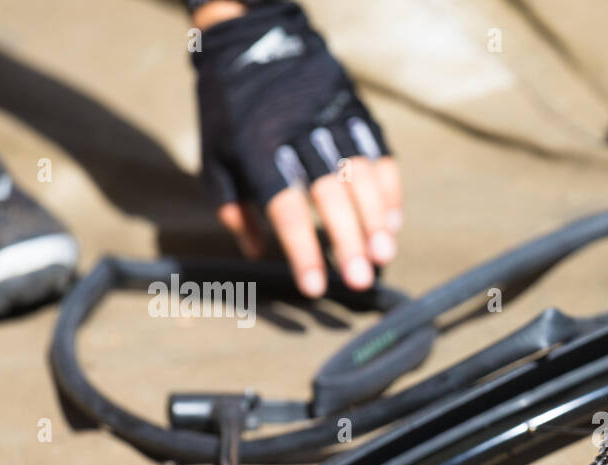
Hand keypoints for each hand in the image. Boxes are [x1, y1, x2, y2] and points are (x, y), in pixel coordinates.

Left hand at [192, 1, 401, 296]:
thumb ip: (233, 208)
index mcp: (257, 148)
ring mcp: (330, 117)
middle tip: (361, 279)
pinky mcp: (354, 108)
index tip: (316, 286)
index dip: (303, 250)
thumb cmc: (229, 108)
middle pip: (330, 195)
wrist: (251, 35)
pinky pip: (379, 153)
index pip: (285, 208)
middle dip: (348, 240)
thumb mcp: (215, 155)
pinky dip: (389, 190)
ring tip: (384, 254)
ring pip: (361, 175)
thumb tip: (255, 253)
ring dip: (376, 219)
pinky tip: (393, 220)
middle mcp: (298, 133)